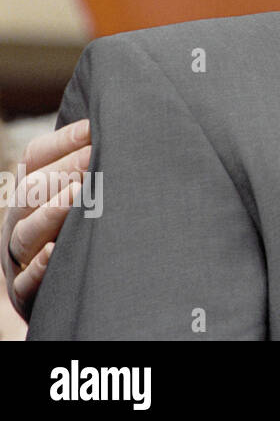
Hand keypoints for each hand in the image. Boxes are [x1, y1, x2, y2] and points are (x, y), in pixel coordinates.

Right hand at [3, 118, 90, 319]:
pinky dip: (38, 266)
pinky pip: (26, 281)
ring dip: (50, 212)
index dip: (62, 141)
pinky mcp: (26, 294)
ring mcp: (19, 259)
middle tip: (97, 155)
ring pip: (24, 233)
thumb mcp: (82, 197)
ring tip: (78, 193)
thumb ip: (91, 166)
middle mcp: (19, 223)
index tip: (95, 128)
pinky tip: (53, 251)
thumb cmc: (86, 232)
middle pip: (30, 190)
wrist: (79, 289)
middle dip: (64, 169)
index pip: (35, 158)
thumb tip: (118, 127)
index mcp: (30, 194)